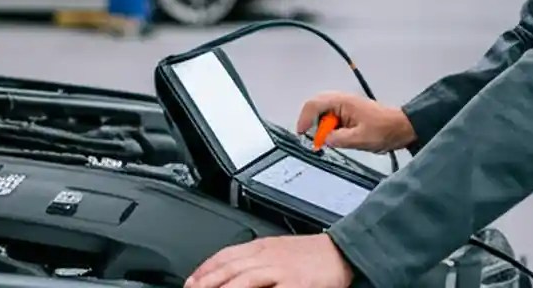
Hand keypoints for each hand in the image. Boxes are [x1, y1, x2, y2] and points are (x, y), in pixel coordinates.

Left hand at [185, 234, 352, 287]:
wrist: (341, 252)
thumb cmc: (310, 255)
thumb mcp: (277, 249)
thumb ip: (254, 258)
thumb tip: (231, 270)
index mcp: (261, 247)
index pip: (225, 255)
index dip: (205, 268)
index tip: (191, 280)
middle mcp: (268, 256)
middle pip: (230, 268)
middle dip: (207, 282)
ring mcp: (281, 271)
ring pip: (245, 279)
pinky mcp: (296, 285)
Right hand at [295, 91, 415, 152]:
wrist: (402, 128)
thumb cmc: (386, 129)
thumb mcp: (359, 139)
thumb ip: (338, 139)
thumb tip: (322, 140)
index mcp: (343, 101)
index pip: (314, 104)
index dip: (304, 119)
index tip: (302, 133)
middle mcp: (342, 100)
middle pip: (315, 106)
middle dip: (311, 122)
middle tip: (313, 139)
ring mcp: (345, 106)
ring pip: (322, 112)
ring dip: (321, 126)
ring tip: (326, 140)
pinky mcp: (348, 113)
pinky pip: (331, 117)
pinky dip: (328, 128)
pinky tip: (335, 138)